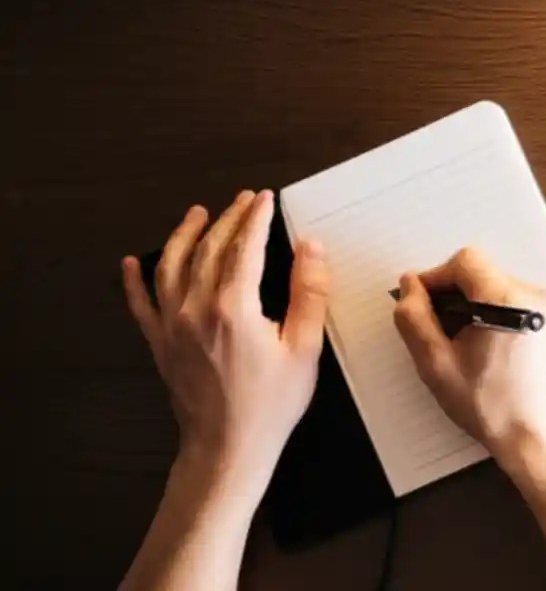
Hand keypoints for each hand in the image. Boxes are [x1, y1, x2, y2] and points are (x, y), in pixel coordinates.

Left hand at [121, 190, 329, 489]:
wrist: (227, 448)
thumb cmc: (271, 404)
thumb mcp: (304, 349)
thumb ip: (308, 294)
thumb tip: (311, 247)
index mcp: (234, 308)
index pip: (245, 248)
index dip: (255, 219)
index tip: (264, 199)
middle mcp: (195, 309)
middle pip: (208, 250)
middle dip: (227, 219)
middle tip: (242, 200)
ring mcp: (171, 326)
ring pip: (170, 266)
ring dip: (184, 235)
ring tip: (197, 214)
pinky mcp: (159, 344)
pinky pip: (140, 304)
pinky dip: (134, 280)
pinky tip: (132, 262)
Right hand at [393, 247, 545, 467]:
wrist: (541, 439)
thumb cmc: (492, 408)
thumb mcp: (437, 366)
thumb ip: (414, 319)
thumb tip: (409, 285)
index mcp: (509, 300)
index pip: (464, 261)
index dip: (436, 277)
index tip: (421, 303)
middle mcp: (537, 295)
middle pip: (482, 272)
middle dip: (455, 294)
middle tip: (441, 331)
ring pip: (499, 286)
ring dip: (476, 304)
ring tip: (466, 344)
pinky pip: (518, 301)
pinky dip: (498, 313)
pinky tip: (489, 348)